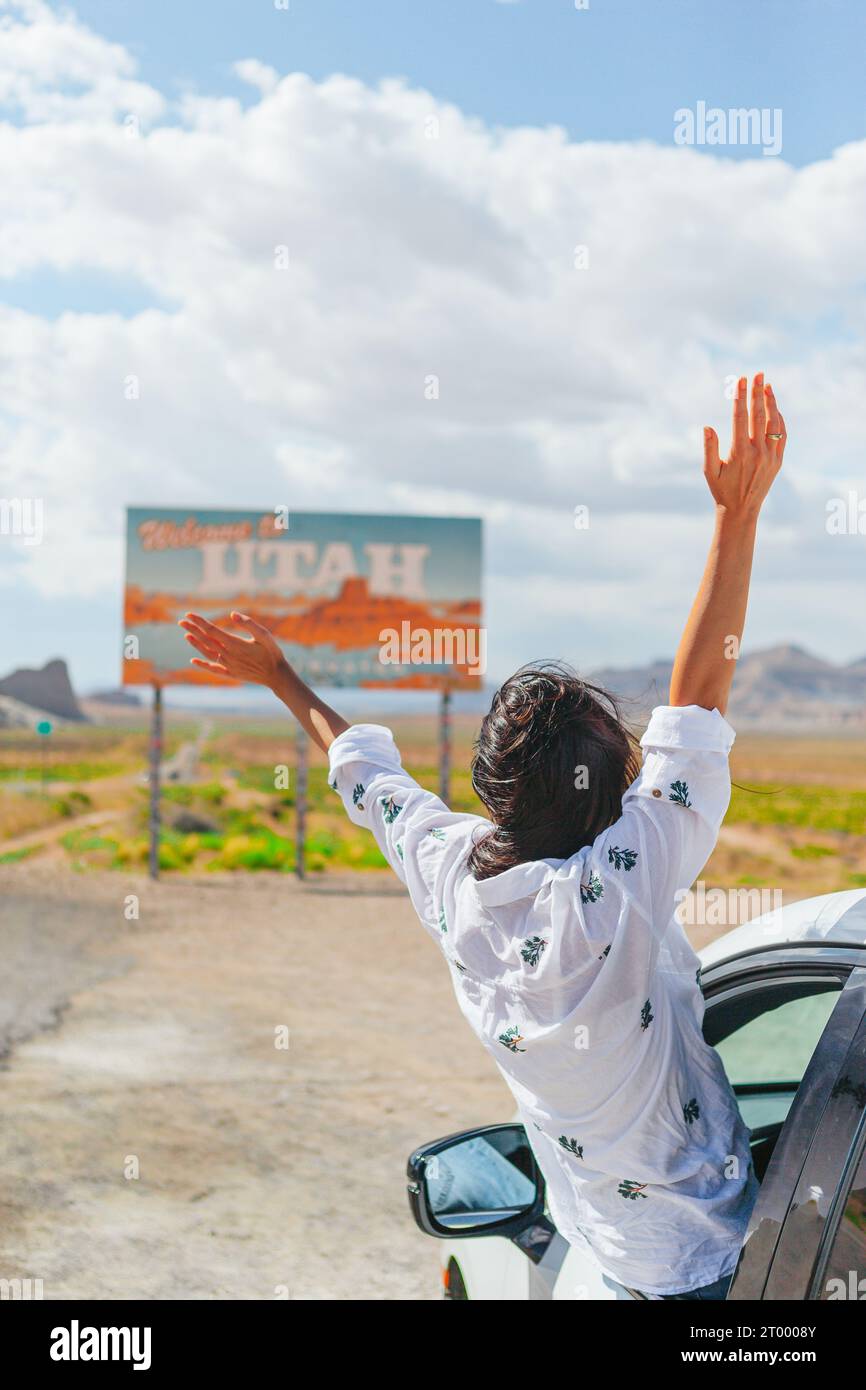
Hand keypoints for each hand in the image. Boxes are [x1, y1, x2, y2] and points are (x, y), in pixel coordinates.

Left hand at [178, 611, 286, 688]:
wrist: (276, 675)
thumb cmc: (272, 652)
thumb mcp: (264, 635)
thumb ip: (248, 624)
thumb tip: (232, 614)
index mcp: (235, 643)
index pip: (211, 630)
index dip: (199, 622)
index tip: (189, 614)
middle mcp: (228, 655)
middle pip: (206, 640)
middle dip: (193, 629)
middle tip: (181, 621)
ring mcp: (228, 665)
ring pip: (207, 653)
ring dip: (195, 644)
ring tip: (186, 635)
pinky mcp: (230, 673)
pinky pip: (212, 668)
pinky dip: (202, 664)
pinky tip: (193, 660)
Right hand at [703, 373, 785, 519]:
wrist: (741, 510)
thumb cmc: (721, 489)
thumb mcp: (709, 471)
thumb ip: (709, 448)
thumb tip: (707, 427)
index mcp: (739, 453)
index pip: (740, 417)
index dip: (740, 397)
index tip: (740, 380)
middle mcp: (758, 452)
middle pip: (759, 415)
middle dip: (758, 392)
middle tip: (758, 374)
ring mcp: (771, 456)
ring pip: (774, 422)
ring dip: (771, 402)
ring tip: (767, 386)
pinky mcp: (778, 460)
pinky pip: (782, 434)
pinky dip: (780, 419)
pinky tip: (774, 408)